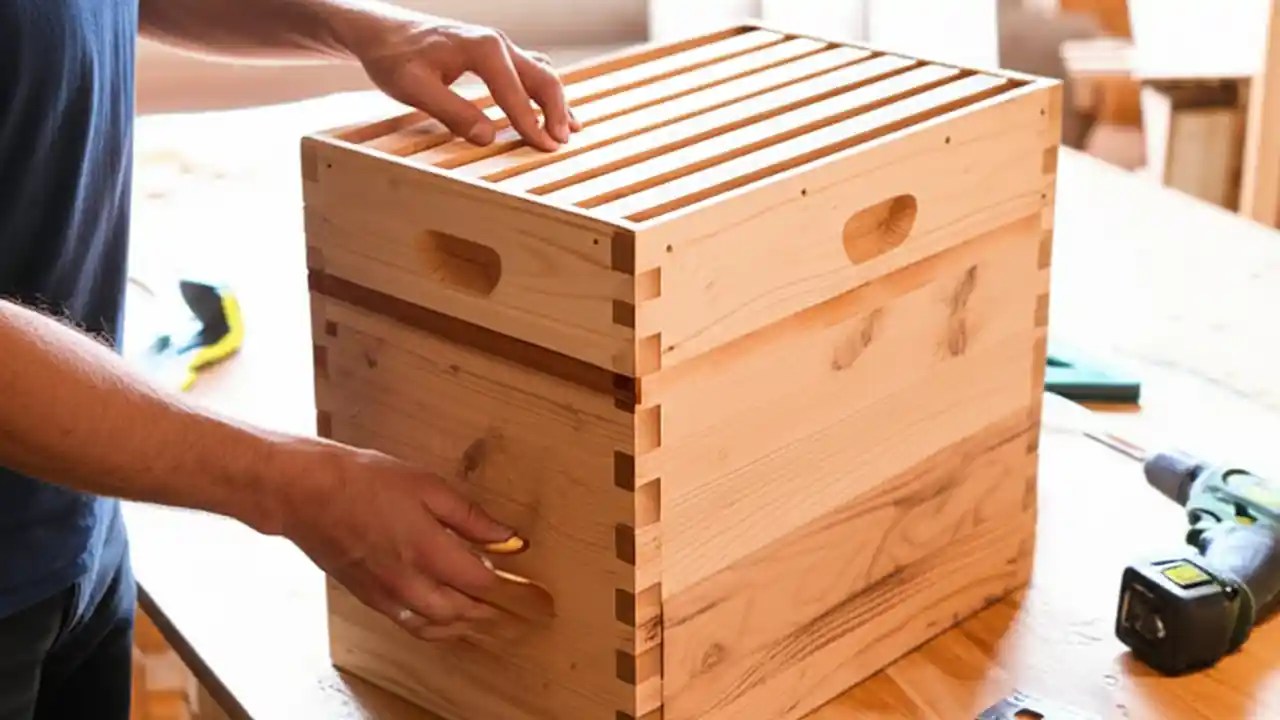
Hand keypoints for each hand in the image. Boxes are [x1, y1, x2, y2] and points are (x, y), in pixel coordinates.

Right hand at [279, 439, 516, 640]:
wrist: (307, 495)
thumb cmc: (364, 482)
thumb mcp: (427, 486)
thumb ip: (470, 517)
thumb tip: (506, 536)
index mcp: (428, 550)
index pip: (481, 583)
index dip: (507, 586)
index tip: (525, 583)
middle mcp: (410, 580)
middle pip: (462, 612)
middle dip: (491, 611)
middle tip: (511, 605)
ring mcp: (387, 594)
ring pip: (436, 626)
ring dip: (465, 624)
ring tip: (484, 615)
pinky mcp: (370, 597)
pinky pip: (410, 624)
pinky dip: (435, 627)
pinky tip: (443, 617)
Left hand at [341, 15, 582, 150]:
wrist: (381, 31)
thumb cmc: (394, 57)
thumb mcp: (414, 88)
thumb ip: (452, 112)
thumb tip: (488, 138)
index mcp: (483, 48)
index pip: (515, 91)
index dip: (531, 122)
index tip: (545, 148)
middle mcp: (498, 42)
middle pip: (542, 77)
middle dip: (556, 111)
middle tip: (563, 143)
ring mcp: (499, 45)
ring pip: (541, 73)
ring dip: (557, 102)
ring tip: (570, 130)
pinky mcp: (494, 53)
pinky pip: (531, 71)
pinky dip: (545, 92)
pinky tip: (553, 110)